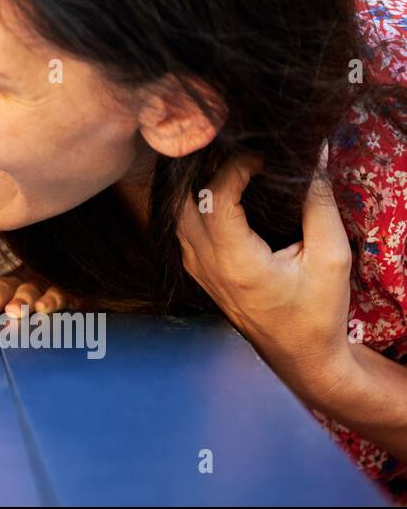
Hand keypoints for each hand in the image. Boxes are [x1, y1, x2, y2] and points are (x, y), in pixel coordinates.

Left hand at [0, 275, 74, 317]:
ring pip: (29, 289)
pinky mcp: (63, 297)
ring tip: (15, 312)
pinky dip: (52, 300)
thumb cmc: (3, 319)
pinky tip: (44, 309)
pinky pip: (59, 295)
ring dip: (22, 299)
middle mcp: (15, 283)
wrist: (48, 322)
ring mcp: (40, 289)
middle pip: (2, 285)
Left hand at [176, 152, 354, 396]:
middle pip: (185, 200)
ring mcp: (196, 269)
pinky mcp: (197, 271)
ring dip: (197, 185)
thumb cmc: (318, 311)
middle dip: (207, 169)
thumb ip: (320, 204)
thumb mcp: (331, 257)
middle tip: (236, 151)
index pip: (215, 196)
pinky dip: (194, 204)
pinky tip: (218, 190)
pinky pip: (182, 227)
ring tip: (227, 164)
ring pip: (177, 213)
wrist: (301, 356)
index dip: (235, 165)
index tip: (262, 154)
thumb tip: (314, 156)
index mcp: (235, 260)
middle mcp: (205, 263)